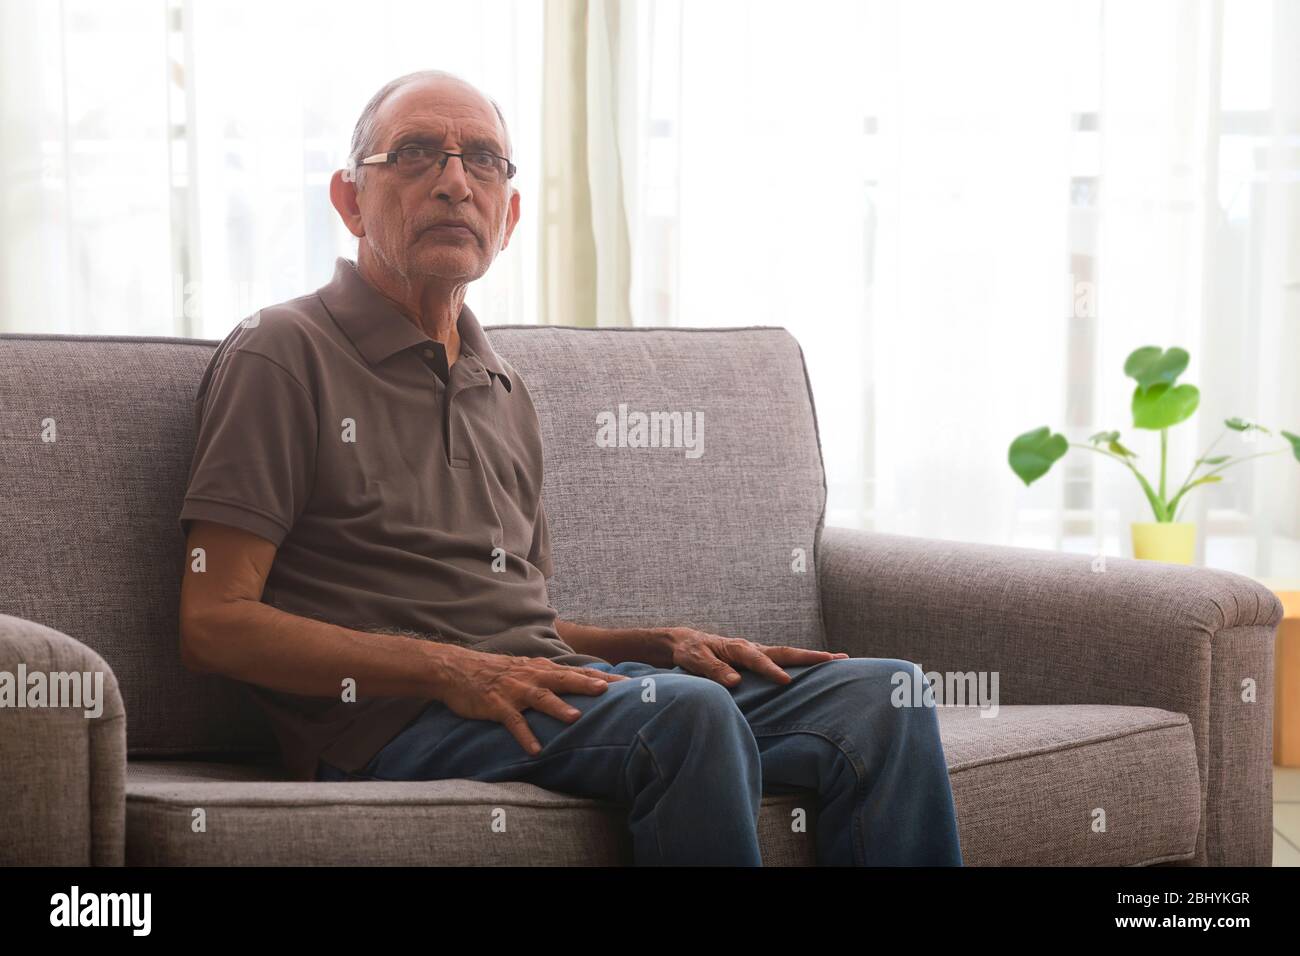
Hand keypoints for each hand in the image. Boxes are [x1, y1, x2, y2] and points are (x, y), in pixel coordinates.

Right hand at [431, 647, 627, 756]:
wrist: (458, 669)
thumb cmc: (497, 672)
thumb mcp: (528, 668)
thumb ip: (552, 675)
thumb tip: (581, 681)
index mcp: (542, 669)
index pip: (577, 671)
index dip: (601, 677)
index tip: (626, 683)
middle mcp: (532, 677)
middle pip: (563, 680)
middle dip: (586, 685)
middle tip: (608, 691)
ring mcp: (515, 691)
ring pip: (540, 698)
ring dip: (557, 708)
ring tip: (575, 718)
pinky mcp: (497, 705)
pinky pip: (513, 722)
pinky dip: (525, 735)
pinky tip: (535, 749)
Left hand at [664, 626, 848, 686]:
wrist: (686, 643)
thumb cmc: (690, 652)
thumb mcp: (695, 661)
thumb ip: (713, 670)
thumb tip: (734, 681)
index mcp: (737, 648)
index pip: (758, 660)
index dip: (772, 670)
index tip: (786, 681)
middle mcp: (752, 648)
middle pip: (785, 652)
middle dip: (810, 656)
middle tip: (836, 658)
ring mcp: (757, 653)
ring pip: (788, 655)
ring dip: (812, 658)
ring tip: (839, 660)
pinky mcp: (758, 659)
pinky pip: (782, 661)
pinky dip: (800, 664)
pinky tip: (816, 670)